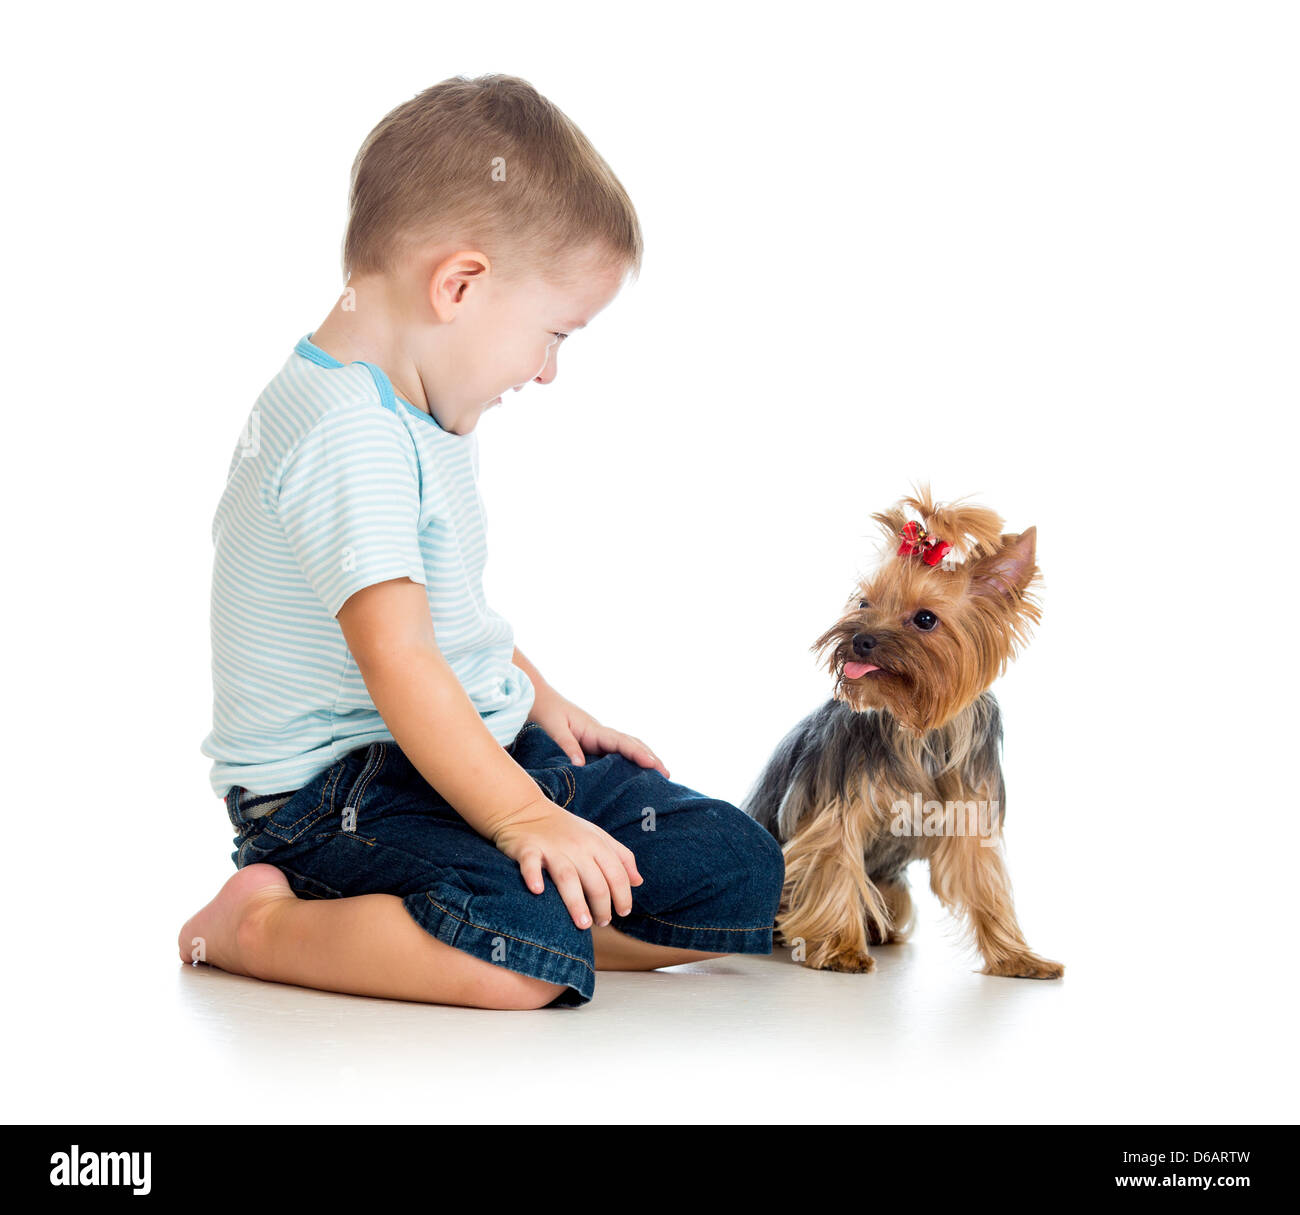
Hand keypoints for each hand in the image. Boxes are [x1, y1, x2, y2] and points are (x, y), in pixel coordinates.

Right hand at [491, 795, 642, 929]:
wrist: (525, 810)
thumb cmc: (565, 829)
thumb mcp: (597, 836)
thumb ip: (620, 857)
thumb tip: (638, 881)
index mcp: (596, 843)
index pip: (616, 873)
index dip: (623, 896)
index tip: (623, 912)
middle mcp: (576, 846)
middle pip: (595, 880)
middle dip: (602, 906)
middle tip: (601, 923)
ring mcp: (552, 848)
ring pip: (568, 877)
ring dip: (576, 902)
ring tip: (583, 923)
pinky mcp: (527, 849)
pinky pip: (531, 864)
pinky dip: (534, 876)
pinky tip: (538, 891)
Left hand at [527, 685, 669, 778]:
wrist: (540, 699)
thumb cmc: (546, 713)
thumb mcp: (554, 729)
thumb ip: (568, 746)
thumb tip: (580, 765)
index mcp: (595, 730)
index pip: (622, 742)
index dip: (639, 753)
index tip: (652, 764)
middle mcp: (602, 733)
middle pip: (633, 744)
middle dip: (650, 757)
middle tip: (667, 774)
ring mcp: (600, 738)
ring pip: (628, 747)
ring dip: (645, 758)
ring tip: (660, 774)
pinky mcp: (594, 743)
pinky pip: (618, 752)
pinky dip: (632, 759)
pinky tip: (636, 771)